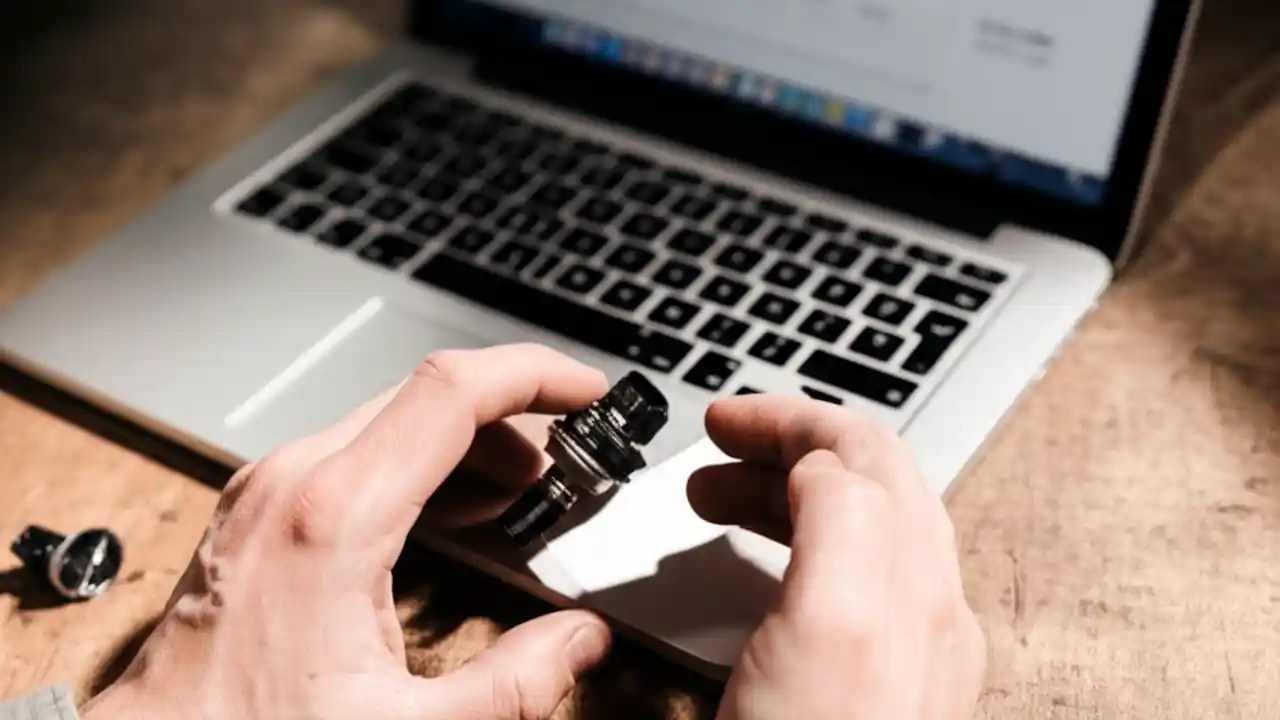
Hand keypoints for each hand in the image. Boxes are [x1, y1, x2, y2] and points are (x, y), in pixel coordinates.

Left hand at [83, 345, 612, 719]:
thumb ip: (512, 686)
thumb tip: (578, 642)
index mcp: (333, 516)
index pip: (452, 392)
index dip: (534, 376)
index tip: (586, 389)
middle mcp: (293, 482)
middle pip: (427, 397)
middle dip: (513, 416)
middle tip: (569, 458)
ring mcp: (269, 490)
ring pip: (391, 420)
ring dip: (468, 441)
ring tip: (524, 490)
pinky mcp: (259, 510)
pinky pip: (355, 452)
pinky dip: (420, 464)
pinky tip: (456, 508)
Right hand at [687, 395, 984, 719]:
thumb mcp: (827, 624)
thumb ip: (839, 523)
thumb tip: (820, 466)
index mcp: (914, 587)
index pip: (865, 453)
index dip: (787, 420)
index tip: (724, 420)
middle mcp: (928, 615)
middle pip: (866, 484)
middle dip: (783, 449)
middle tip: (717, 452)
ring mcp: (913, 656)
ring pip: (859, 531)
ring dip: (786, 493)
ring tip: (719, 502)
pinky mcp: (883, 693)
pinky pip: (850, 586)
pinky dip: (800, 548)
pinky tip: (766, 575)